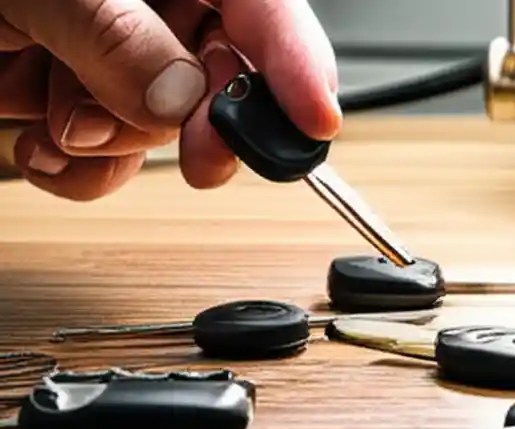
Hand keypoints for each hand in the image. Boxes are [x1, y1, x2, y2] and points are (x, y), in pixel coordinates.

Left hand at [0, 0, 339, 199]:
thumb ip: (110, 31)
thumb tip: (185, 94)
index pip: (258, 4)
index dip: (292, 61)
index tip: (312, 120)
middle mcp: (141, 2)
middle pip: (220, 73)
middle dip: (198, 119)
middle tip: (202, 157)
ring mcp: (103, 51)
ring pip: (161, 125)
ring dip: (117, 144)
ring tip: (66, 128)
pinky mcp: (65, 95)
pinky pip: (106, 153)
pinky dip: (79, 169)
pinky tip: (47, 151)